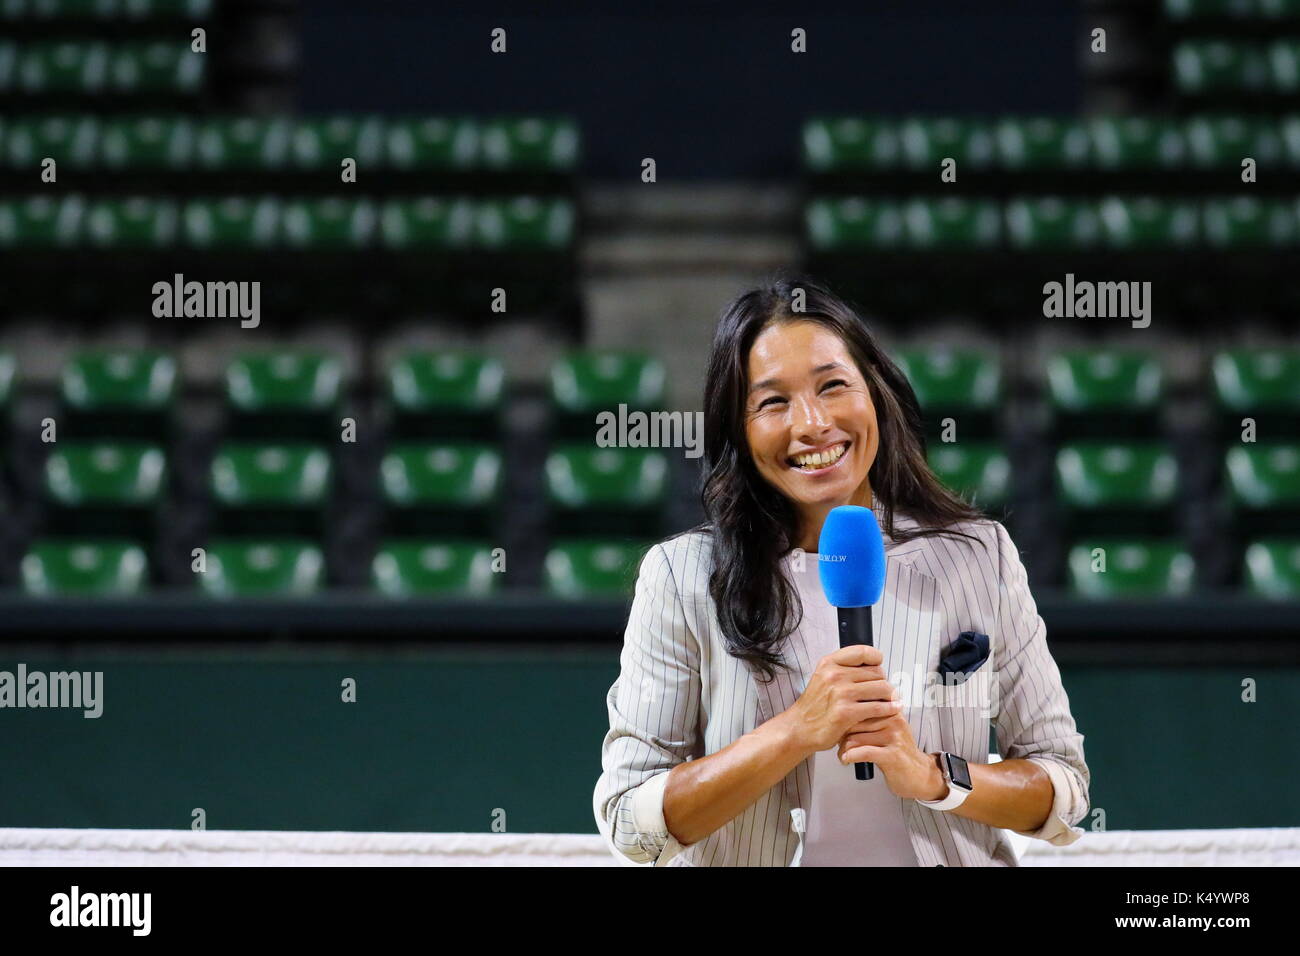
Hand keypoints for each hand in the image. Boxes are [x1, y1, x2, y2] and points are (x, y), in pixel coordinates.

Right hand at [780, 644, 901, 757]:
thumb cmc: (815, 705)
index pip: (864, 652)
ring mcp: (840, 694)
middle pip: (877, 672)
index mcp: (829, 663)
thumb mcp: (824, 677)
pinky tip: (893, 709)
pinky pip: (878, 707)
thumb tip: (875, 665)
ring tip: (891, 700)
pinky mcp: (846, 713)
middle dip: (883, 682)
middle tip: (885, 691)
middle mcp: (834, 675)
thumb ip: (845, 668)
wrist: (800, 728)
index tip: (879, 667)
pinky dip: (889, 709)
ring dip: (890, 696)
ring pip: (882, 688)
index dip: (876, 659)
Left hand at [838, 715, 946, 801]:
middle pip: (853, 722)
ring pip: (854, 738)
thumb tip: (838, 713)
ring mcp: (894, 736)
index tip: (838, 729)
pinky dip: (849, 757)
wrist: (920, 774)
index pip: (857, 705)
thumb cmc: (897, 752)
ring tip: (844, 755)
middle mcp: (893, 719)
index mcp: (890, 709)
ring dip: (844, 750)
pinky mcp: (893, 754)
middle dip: (841, 736)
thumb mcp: (884, 728)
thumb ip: (867, 718)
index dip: (843, 719)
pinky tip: (846, 760)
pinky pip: (863, 752)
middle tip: (839, 745)